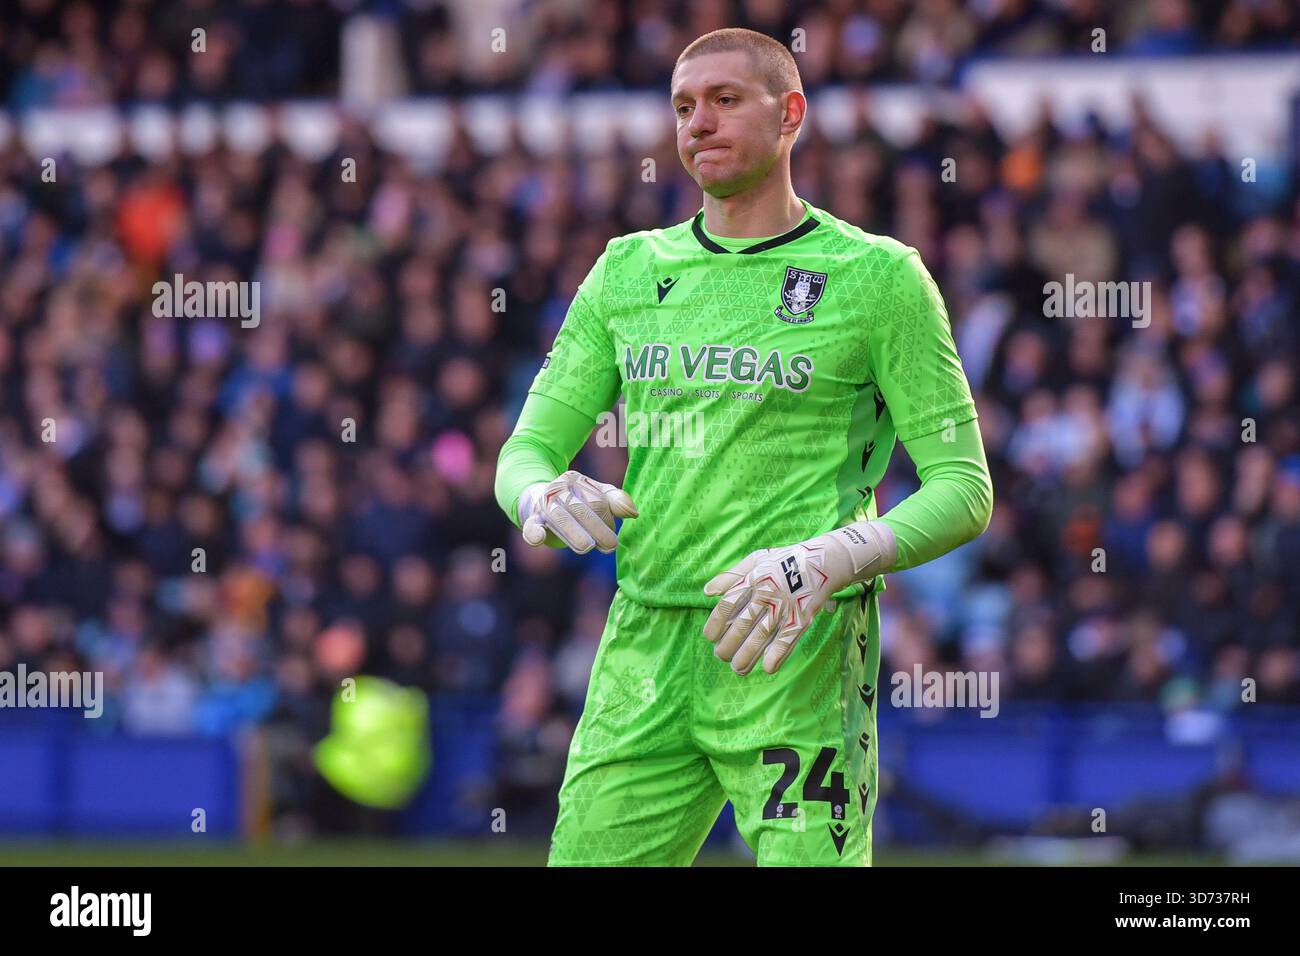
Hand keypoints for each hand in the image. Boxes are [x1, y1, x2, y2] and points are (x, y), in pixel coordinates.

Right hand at [517, 470, 637, 553]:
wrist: (533, 497)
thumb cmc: (574, 500)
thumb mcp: (595, 494)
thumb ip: (615, 500)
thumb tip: (633, 513)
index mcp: (576, 481)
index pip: (596, 501)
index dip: (607, 520)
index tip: (612, 539)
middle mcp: (559, 490)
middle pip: (580, 509)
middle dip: (596, 528)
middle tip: (611, 546)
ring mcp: (544, 504)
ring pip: (560, 518)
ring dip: (574, 533)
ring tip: (588, 547)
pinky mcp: (531, 520)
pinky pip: (531, 526)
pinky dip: (534, 532)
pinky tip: (538, 538)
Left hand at [702, 522, 895, 675]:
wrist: (822, 563)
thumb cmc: (784, 560)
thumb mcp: (756, 559)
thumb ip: (730, 575)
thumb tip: (707, 592)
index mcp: (753, 578)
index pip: (728, 604)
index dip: (716, 623)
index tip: (709, 637)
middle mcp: (766, 594)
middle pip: (742, 624)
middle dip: (728, 645)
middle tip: (721, 656)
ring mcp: (784, 608)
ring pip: (761, 636)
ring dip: (747, 656)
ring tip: (737, 668)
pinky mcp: (801, 619)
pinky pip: (787, 640)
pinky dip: (777, 656)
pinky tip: (767, 668)